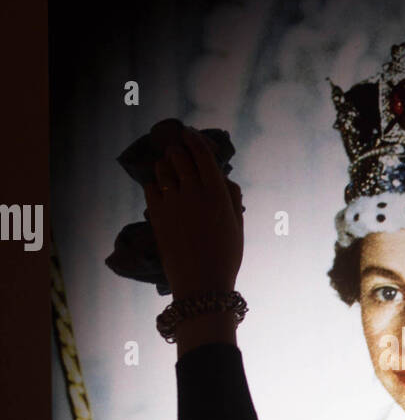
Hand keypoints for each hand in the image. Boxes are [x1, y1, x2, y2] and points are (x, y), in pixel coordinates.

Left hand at [143, 125, 243, 299]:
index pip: (202, 155)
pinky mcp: (156, 216)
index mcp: (217, 194)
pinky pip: (151, 188)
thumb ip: (232, 197)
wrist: (202, 285)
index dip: (194, 140)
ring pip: (162, 169)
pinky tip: (160, 189)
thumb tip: (222, 177)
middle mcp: (193, 193)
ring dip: (165, 165)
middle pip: (180, 157)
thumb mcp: (238, 226)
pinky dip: (155, 184)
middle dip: (178, 150)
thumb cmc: (226, 256)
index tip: (189, 134)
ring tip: (167, 168)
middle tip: (177, 151)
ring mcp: (172, 204)